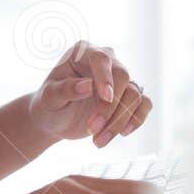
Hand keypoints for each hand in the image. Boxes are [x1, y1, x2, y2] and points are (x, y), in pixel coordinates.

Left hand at [28, 40, 154, 146]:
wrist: (55, 120)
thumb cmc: (49, 103)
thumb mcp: (49, 97)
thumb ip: (65, 89)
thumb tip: (88, 85)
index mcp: (83, 52)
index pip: (100, 58)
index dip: (105, 77)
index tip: (105, 97)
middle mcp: (106, 61)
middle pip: (122, 76)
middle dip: (110, 107)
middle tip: (92, 130)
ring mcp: (120, 79)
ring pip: (134, 94)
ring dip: (119, 120)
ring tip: (98, 140)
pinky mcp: (129, 96)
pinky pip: (145, 104)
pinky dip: (137, 119)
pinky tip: (122, 133)